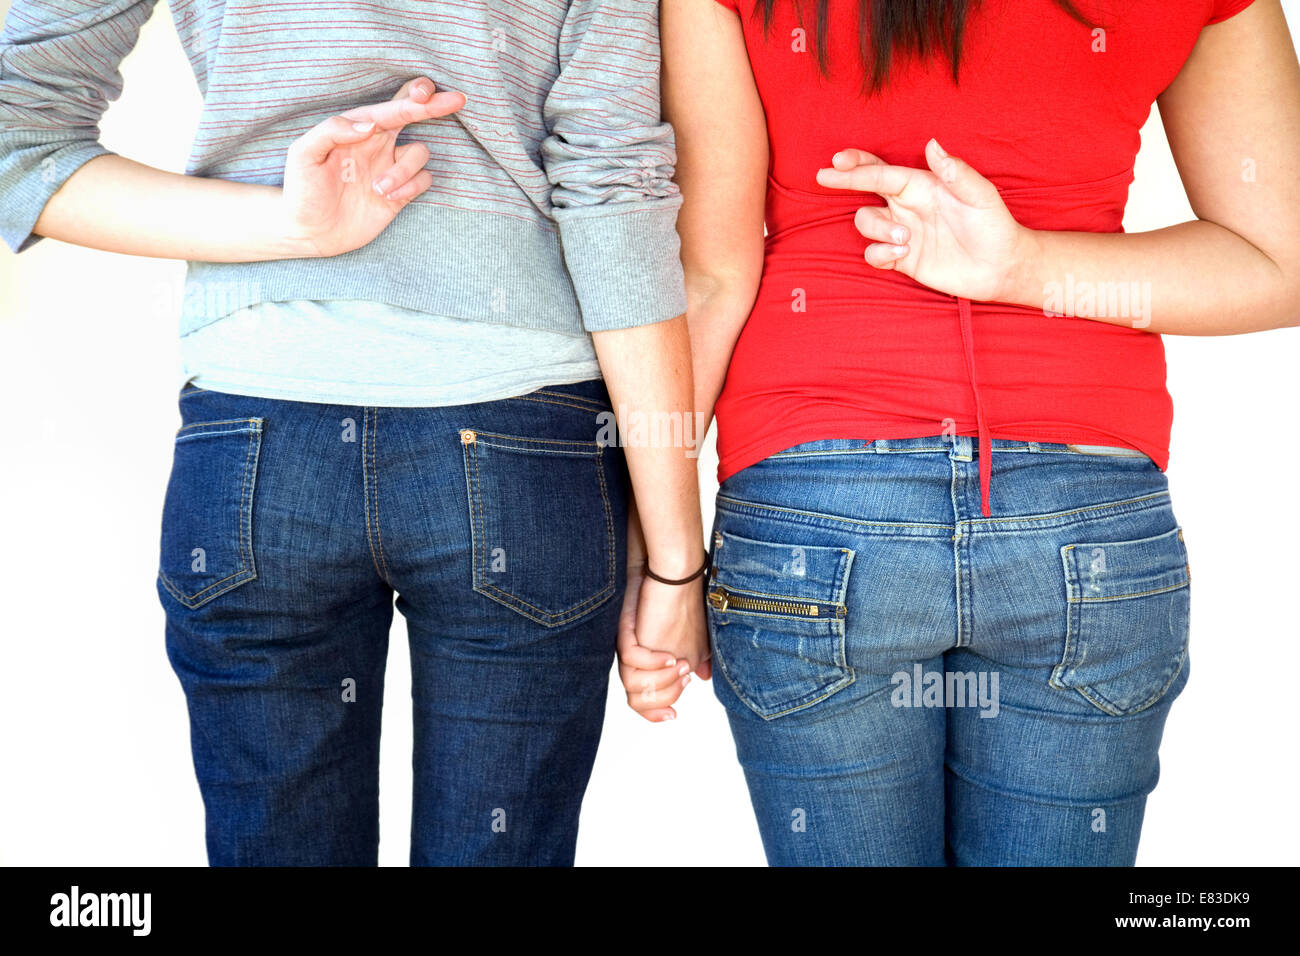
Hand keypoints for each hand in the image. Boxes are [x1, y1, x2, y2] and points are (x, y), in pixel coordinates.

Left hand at [281, 77, 465, 256]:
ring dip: (404, 170)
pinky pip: (424, 180)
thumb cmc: (302, 189)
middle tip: (458, 99)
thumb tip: (372, 124)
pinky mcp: (400, 193)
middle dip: (436, 106)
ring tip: (377, 189)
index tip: (424, 95)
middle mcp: (378, 143)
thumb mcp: (304, 153)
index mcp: (357, 127)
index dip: (413, 95)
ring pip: (420, 153)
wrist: (308, 231)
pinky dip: (410, 186)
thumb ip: (333, 130)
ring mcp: (391, 167)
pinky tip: (386, 198)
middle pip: (416, 116)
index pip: (391, 104)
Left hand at [617, 562, 711, 722]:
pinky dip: (654, 663)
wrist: (674, 576)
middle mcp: (635, 661)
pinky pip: (633, 661)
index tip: (675, 714)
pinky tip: (670, 656)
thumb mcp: (696, 639)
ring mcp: (632, 649)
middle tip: (684, 676)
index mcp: (649, 666)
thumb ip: (697, 660)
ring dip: (663, 680)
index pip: (644, 704)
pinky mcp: (628, 635)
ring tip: (679, 663)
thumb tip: (704, 677)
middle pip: (638, 700)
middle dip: (666, 695)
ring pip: (632, 685)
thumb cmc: (685, 603)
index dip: (657, 713)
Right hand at [815, 139, 1034, 302]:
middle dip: (844, 182)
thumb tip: (932, 145)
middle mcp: (907, 206)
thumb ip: (956, 171)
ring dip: (878, 229)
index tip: (836, 161)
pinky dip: (880, 254)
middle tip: (824, 177)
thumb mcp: (981, 195)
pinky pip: (874, 254)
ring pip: (866, 223)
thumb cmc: (994, 225)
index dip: (858, 166)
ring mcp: (902, 232)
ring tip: (905, 238)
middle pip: (865, 191)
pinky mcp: (902, 259)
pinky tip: (901, 254)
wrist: (1000, 266)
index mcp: (922, 186)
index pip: (883, 172)